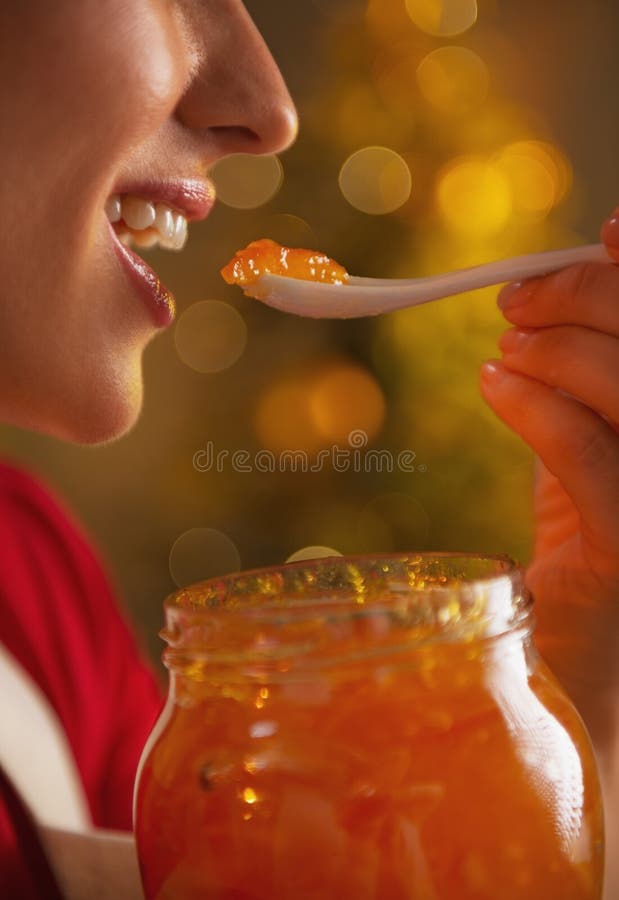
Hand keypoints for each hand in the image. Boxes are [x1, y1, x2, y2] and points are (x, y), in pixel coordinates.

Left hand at [479, 210, 618, 751]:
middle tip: (514, 300)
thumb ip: (581, 389)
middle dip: (589, 297)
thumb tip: (541, 313)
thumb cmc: (586, 556)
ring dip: (560, 350)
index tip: (603, 234)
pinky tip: (493, 383)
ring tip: (504, 348)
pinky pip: (594, 462)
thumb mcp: (586, 456)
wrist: (577, 671)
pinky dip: (537, 407)